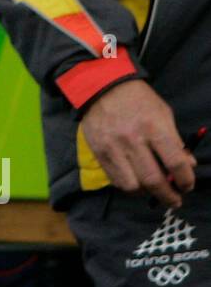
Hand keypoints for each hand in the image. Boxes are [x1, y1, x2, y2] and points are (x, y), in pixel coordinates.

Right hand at [80, 79, 196, 208]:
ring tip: (152, 190)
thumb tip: (187, 166)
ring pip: (133, 186)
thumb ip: (175, 141)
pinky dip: (129, 187)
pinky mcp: (99, 153)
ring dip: (146, 193)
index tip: (187, 186)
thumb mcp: (163, 114)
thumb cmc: (138, 99)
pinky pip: (116, 180)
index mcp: (154, 127)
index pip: (175, 163)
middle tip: (175, 200)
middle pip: (154, 180)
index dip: (186, 180)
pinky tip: (136, 182)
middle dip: (168, 196)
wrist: (101, 87)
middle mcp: (133, 140)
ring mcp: (113, 148)